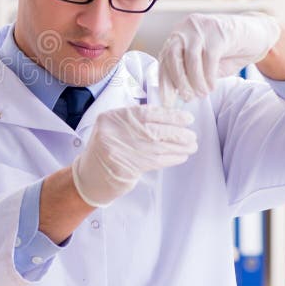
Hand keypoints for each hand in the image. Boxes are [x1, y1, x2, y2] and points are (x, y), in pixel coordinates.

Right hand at [71, 105, 197, 207]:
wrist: (92, 172)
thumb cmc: (108, 144)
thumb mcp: (115, 124)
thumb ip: (136, 118)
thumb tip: (170, 115)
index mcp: (112, 118)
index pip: (147, 113)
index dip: (170, 116)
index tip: (186, 119)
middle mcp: (115, 133)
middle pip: (154, 131)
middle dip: (178, 133)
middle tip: (192, 135)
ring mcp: (121, 151)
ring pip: (158, 147)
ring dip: (179, 147)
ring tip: (192, 145)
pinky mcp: (128, 168)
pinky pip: (156, 161)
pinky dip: (172, 158)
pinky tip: (181, 155)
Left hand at [158, 12, 280, 107]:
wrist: (257, 35)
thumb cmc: (226, 53)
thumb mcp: (203, 65)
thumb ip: (188, 74)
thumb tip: (174, 94)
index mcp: (178, 36)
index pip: (164, 60)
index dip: (164, 82)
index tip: (166, 102)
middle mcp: (186, 28)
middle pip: (172, 56)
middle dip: (178, 81)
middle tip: (187, 98)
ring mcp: (202, 28)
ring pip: (191, 59)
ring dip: (195, 81)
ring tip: (202, 94)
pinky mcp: (218, 31)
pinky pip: (209, 58)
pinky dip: (209, 77)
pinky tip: (212, 86)